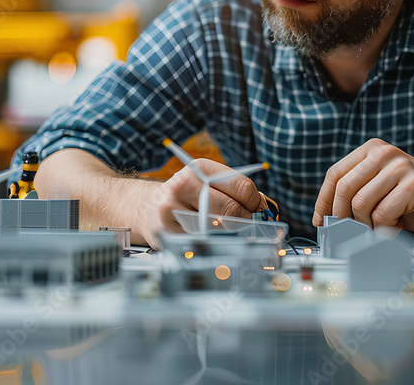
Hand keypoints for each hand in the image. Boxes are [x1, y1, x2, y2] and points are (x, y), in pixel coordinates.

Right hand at [139, 159, 262, 248]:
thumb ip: (237, 193)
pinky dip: (213, 244)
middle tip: (249, 228)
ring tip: (230, 234)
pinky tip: (211, 240)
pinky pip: (202, 242)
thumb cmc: (188, 196)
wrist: (148, 207)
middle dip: (246, 222)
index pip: (242, 187)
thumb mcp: (209, 184)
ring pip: (219, 229)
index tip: (258, 212)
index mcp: (200, 168)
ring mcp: (173, 209)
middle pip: (231, 210)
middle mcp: (185, 184)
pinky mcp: (167, 231)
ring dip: (232, 235)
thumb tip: (265, 212)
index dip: (256, 203)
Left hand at [312, 139, 413, 234]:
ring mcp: (401, 166)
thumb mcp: (379, 188)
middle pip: (345, 188)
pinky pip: (383, 214)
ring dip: (368, 223)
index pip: (335, 173)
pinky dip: (386, 228)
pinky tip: (398, 225)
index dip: (324, 200)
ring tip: (382, 225)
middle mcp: (385, 152)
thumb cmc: (412, 199)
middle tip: (350, 231)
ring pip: (361, 203)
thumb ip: (355, 193)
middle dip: (343, 216)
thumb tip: (325, 217)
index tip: (320, 220)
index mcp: (372, 149)